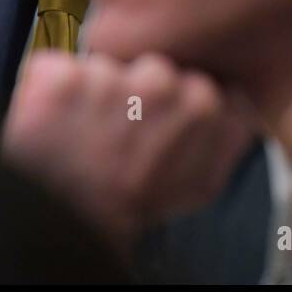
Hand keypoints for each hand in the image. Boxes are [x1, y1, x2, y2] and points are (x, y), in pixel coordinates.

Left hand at [1, 51, 256, 246]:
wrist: (75, 226)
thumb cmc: (139, 206)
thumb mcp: (202, 183)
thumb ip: (230, 134)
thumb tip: (242, 100)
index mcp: (204, 101)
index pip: (189, 72)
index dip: (169, 96)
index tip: (156, 121)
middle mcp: (160, 82)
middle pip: (146, 65)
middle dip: (134, 89)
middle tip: (119, 133)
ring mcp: (107, 77)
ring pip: (101, 66)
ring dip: (91, 91)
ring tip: (87, 134)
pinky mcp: (58, 79)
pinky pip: (52, 69)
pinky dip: (50, 92)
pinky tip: (57, 125)